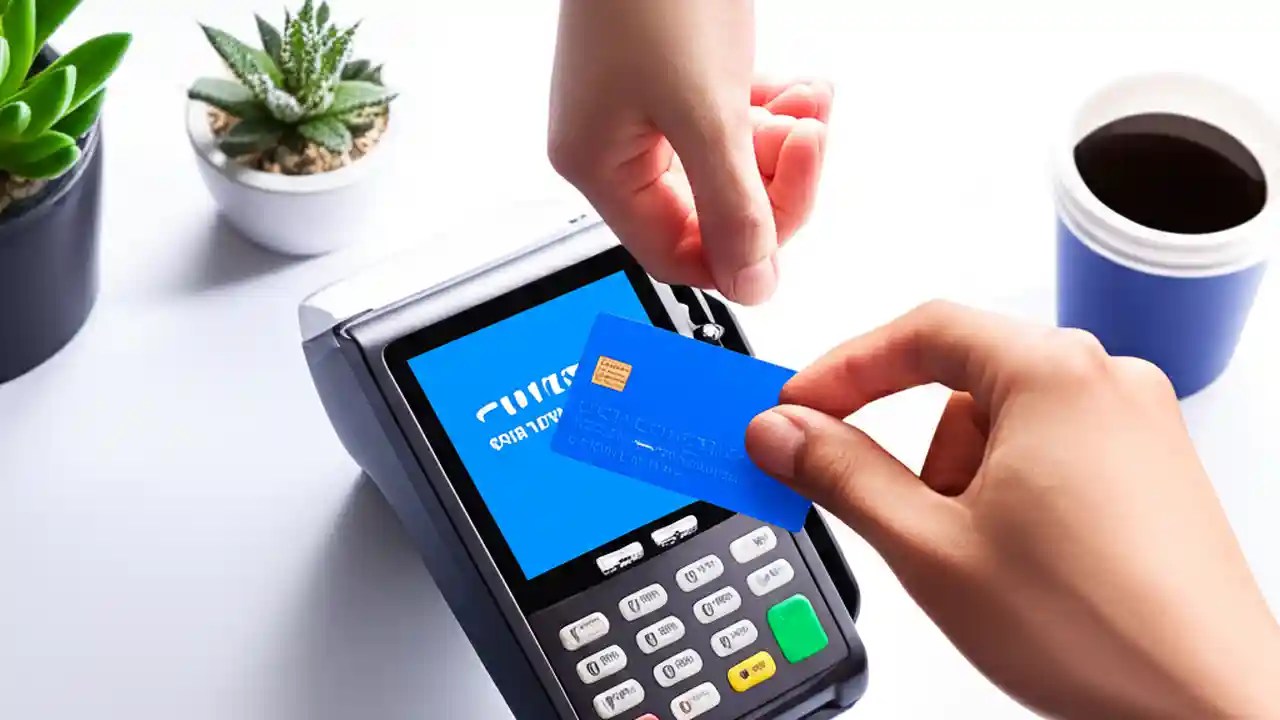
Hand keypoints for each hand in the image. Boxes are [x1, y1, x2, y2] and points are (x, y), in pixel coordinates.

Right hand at [548, 0, 830, 304]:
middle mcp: (620, 148)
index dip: (740, 250)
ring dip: (786, 142)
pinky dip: (779, 113)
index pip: (676, 254)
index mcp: (599, 167)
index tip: (787, 217)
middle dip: (775, 179)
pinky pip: (739, 126)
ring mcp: (653, 115)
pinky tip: (804, 90)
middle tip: (807, 139)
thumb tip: (753, 282)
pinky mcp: (684, 82)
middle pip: (716, 213)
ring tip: (810, 103)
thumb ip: (733, 206)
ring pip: (736, 169)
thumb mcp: (704, 112)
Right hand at [746, 301, 1279, 718]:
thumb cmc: (1100, 628)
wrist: (1207, 706)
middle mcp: (1107, 383)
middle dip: (916, 453)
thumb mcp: (930, 547)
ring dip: (965, 482)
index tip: (795, 407)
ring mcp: (1136, 426)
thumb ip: (841, 475)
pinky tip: (1016, 563)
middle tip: (890, 512)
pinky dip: (1010, 495)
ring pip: (1005, 426)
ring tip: (977, 562)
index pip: (921, 332)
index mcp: (1056, 374)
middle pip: (963, 382)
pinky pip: (1049, 454)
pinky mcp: (1149, 469)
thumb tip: (782, 431)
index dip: (842, 370)